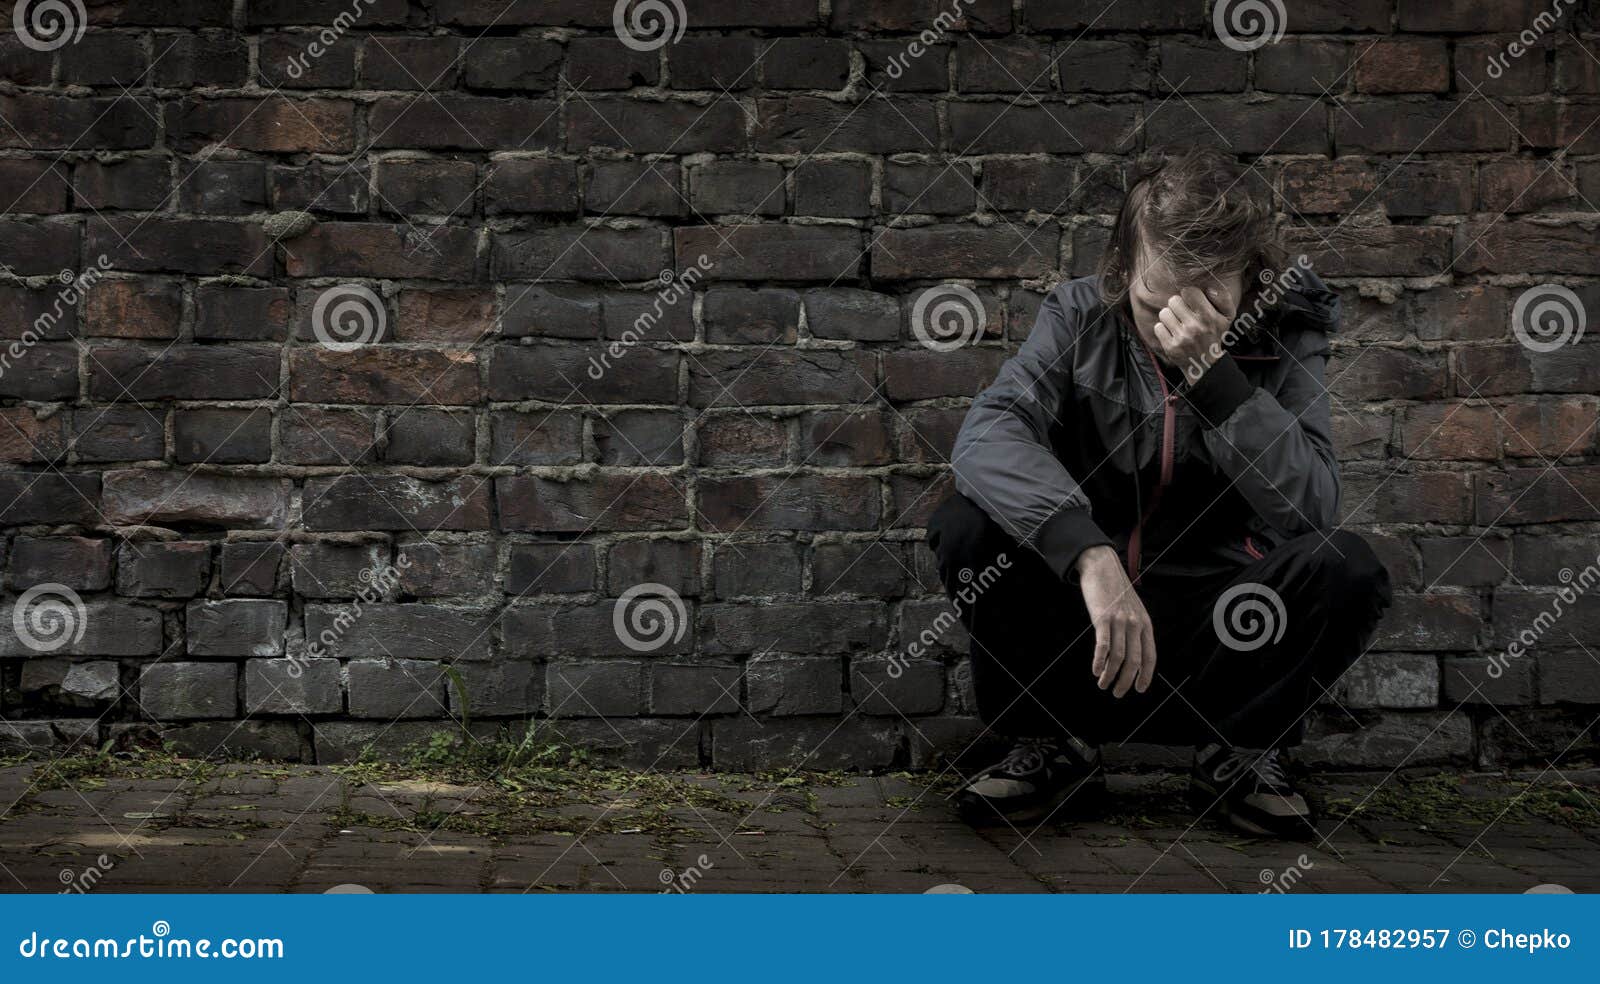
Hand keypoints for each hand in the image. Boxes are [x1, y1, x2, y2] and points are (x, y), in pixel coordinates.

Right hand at [1074, 546, 1155, 697]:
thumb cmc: (1114, 588)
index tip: (1139, 689)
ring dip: (1110, 676)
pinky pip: (1102, 646)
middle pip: (1134, 661)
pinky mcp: (1102, 618)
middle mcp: (1134, 624)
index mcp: (1144, 623)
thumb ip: (1134, 627)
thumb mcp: (1132, 608)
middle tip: (1118, 693)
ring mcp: (1119, 621)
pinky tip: (1095, 670)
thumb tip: (1129, 651)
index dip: (1145, 675)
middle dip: (1127, 682)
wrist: (1101, 565)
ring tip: (1103, 685)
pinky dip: (1099, 662)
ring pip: (1118, 658)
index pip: (1150, 656)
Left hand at [1150, 285, 1237, 383]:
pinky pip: (1158, 327)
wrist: (1205, 364)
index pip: (1189, 292)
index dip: (1189, 295)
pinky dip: (1163, 330)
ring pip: (1164, 313)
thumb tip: (1209, 288)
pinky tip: (1172, 334)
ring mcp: (1182, 338)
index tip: (1192, 303)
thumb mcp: (1227, 317)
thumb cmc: (1214, 335)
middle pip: (1173, 300)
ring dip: (1169, 317)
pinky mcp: (1171, 347)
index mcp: (1209, 316)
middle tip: (1183, 314)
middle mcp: (1195, 327)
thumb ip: (1223, 298)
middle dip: (1177, 306)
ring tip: (1178, 324)